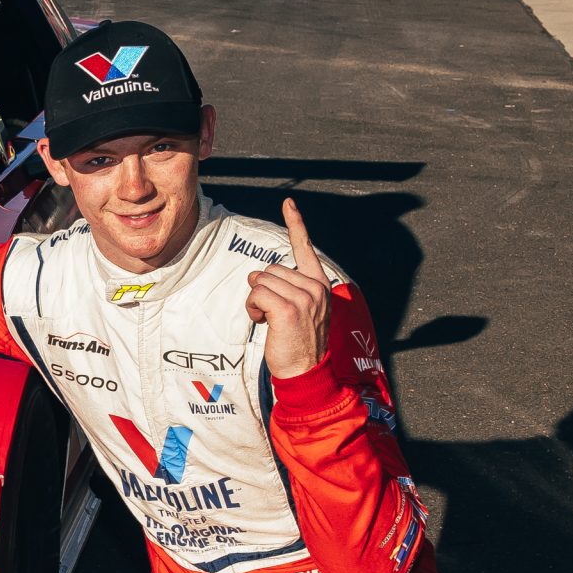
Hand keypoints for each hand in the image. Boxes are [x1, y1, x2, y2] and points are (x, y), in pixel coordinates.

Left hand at [245, 198, 331, 378]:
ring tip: (271, 320)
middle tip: (272, 313)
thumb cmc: (297, 341)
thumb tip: (258, 277)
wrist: (305, 370)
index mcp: (319, 283)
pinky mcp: (289, 308)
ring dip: (256, 302)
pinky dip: (253, 309)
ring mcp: (304, 297)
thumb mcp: (300, 310)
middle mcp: (315, 286)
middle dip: (261, 289)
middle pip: (269, 269)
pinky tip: (265, 323)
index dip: (296, 223)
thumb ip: (287, 289)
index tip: (288, 202)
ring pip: (260, 282)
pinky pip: (256, 294)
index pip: (305, 248)